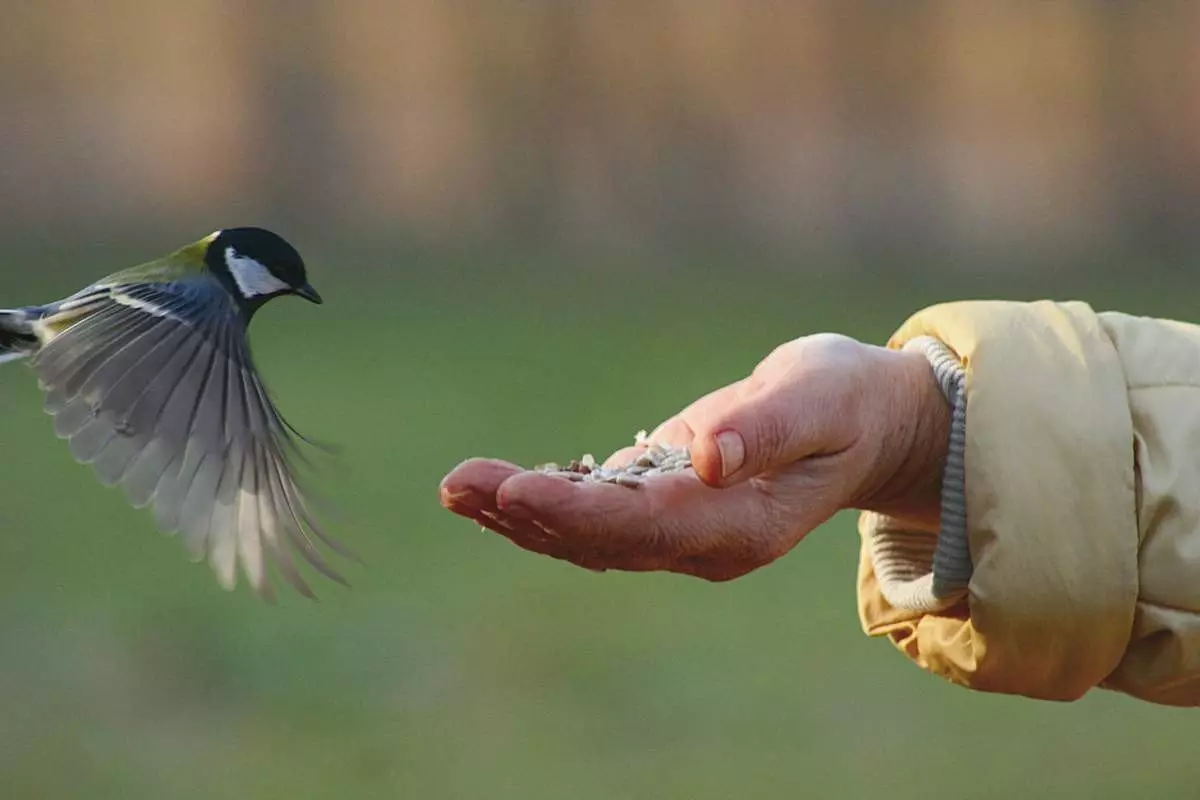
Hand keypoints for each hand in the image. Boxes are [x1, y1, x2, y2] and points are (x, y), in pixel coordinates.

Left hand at [439, 334, 949, 580]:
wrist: (858, 424)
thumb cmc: (845, 403)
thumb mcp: (821, 403)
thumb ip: (770, 431)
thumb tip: (708, 458)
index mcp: (743, 527)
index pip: (647, 527)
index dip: (578, 512)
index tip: (516, 489)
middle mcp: (703, 543)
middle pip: (602, 540)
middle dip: (526, 513)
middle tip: (458, 483)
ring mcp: (679, 533)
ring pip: (586, 536)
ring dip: (518, 514)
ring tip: (456, 487)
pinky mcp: (662, 507)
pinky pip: (592, 515)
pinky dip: (539, 503)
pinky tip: (490, 488)